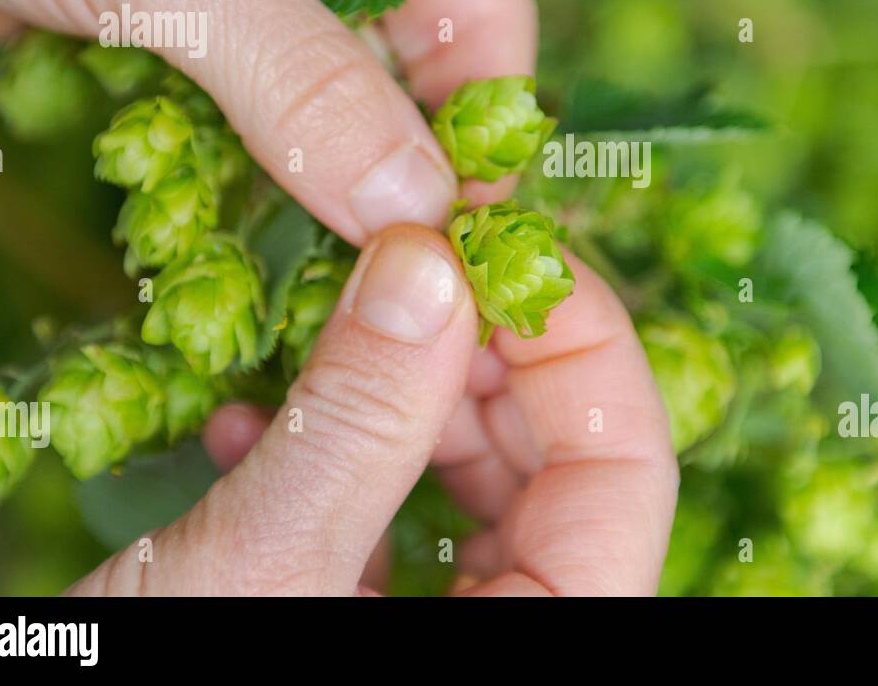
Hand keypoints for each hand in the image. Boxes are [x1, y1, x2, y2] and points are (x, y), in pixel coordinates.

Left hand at [0, 0, 535, 235]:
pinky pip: (249, 85)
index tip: (454, 245)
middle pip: (410, 54)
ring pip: (326, 81)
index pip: (483, 5)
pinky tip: (222, 218)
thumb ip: (305, 85)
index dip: (475, 131)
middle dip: (382, 160)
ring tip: (300, 269)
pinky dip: (236, 150)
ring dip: (303, 167)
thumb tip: (415, 214)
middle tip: (374, 276)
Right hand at [66, 226, 678, 594]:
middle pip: (553, 467)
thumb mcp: (265, 569)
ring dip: (401, 397)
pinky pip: (384, 528)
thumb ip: (361, 419)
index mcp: (541, 635)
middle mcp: (510, 632)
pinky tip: (249, 422)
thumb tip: (429, 259)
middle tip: (412, 261)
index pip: (629, 469)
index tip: (511, 243)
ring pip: (470, 488)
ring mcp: (436, 632)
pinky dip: (334, 462)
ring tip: (332, 329)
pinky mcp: (354, 623)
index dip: (585, 342)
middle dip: (481, 352)